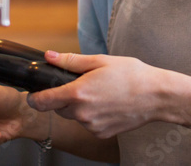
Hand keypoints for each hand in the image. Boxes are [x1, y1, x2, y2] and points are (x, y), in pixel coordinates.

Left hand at [26, 52, 167, 138]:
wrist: (156, 96)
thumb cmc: (132, 75)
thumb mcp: (100, 61)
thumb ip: (71, 61)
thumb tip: (49, 56)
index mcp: (78, 93)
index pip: (42, 101)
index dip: (35, 97)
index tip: (35, 93)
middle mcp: (82, 113)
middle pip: (58, 108)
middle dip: (64, 97)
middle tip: (83, 84)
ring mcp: (91, 126)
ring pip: (74, 116)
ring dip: (79, 106)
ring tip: (101, 93)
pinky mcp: (100, 133)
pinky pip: (88, 124)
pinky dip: (92, 115)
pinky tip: (108, 104)